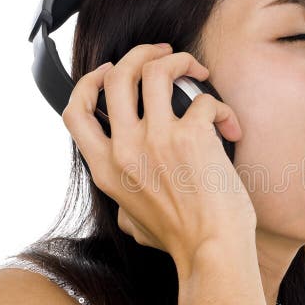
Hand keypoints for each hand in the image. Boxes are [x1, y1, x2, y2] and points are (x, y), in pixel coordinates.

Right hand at [62, 43, 256, 278]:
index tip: (110, 71)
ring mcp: (156, 139)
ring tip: (198, 71)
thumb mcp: (133, 222)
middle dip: (141, 53)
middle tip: (164, 55)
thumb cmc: (181, 240)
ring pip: (156, 70)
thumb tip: (125, 194)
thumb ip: (123, 200)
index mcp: (105, 169)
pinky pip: (205, 99)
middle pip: (116, 75)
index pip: (75, 111)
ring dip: (180, 61)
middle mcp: (124, 149)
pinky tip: (230, 127)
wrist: (213, 251)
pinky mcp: (191, 135)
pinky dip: (221, 108)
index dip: (88, 82)